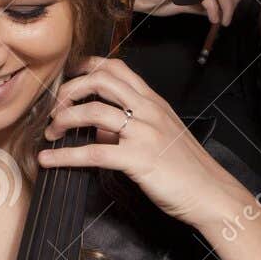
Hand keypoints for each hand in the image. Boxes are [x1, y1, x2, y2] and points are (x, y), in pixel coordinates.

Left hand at [39, 56, 248, 226]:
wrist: (211, 192)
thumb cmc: (188, 167)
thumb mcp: (160, 136)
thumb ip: (129, 127)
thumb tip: (98, 132)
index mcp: (154, 102)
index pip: (117, 68)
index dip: (87, 67)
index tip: (68, 76)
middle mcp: (148, 110)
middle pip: (100, 81)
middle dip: (69, 90)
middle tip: (55, 107)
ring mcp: (144, 132)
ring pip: (93, 112)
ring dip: (63, 119)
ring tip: (51, 132)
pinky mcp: (138, 159)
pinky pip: (93, 152)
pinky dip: (65, 155)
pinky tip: (49, 159)